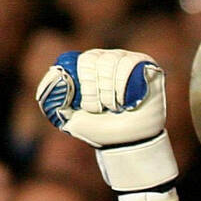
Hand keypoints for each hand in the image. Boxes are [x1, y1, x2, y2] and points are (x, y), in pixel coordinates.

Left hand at [36, 49, 166, 146]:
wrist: (128, 142)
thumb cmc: (101, 129)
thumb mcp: (71, 118)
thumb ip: (54, 101)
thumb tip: (53, 75)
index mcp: (92, 65)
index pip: (85, 61)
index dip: (87, 85)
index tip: (92, 107)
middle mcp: (110, 58)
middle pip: (98, 60)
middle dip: (99, 90)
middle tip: (105, 108)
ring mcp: (129, 60)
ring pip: (114, 62)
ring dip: (113, 91)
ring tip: (118, 107)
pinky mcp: (147, 65)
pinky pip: (132, 63)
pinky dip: (126, 85)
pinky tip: (129, 101)